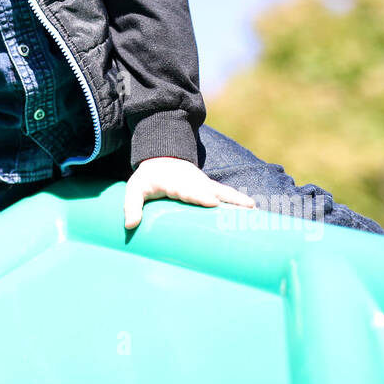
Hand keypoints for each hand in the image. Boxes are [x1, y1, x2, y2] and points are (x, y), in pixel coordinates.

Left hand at [124, 157, 256, 229]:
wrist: (161, 158)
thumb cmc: (147, 178)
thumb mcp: (134, 189)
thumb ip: (131, 205)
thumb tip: (130, 225)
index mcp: (173, 181)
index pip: (187, 190)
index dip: (199, 195)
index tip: (212, 202)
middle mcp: (192, 182)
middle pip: (210, 191)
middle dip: (226, 200)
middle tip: (243, 208)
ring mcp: (203, 184)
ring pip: (222, 191)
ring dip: (237, 199)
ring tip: (253, 208)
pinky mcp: (209, 187)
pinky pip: (226, 193)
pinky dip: (239, 200)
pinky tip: (253, 208)